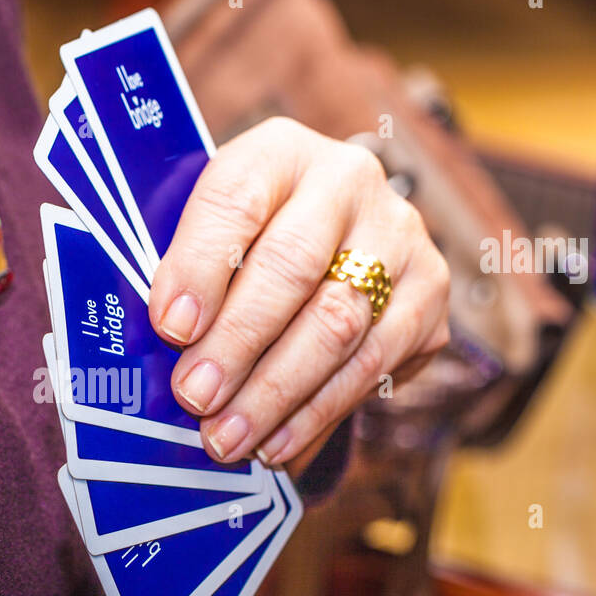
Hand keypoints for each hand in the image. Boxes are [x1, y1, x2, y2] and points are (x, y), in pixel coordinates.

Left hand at [148, 117, 450, 475]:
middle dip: (238, 343)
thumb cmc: (246, 244)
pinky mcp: (429, 293)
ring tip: (228, 437)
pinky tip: (278, 443)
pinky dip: (319, 412)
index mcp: (277, 152)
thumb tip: (166, 348)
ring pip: (338, 323)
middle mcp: (349, 180)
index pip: (235, 199)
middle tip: (196, 398)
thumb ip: (183, 275)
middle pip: (292, 266)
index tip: (171, 328)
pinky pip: (374, 364)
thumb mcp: (207, 235)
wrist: (333, 241)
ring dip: (276, 392)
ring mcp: (399, 235)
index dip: (201, 266)